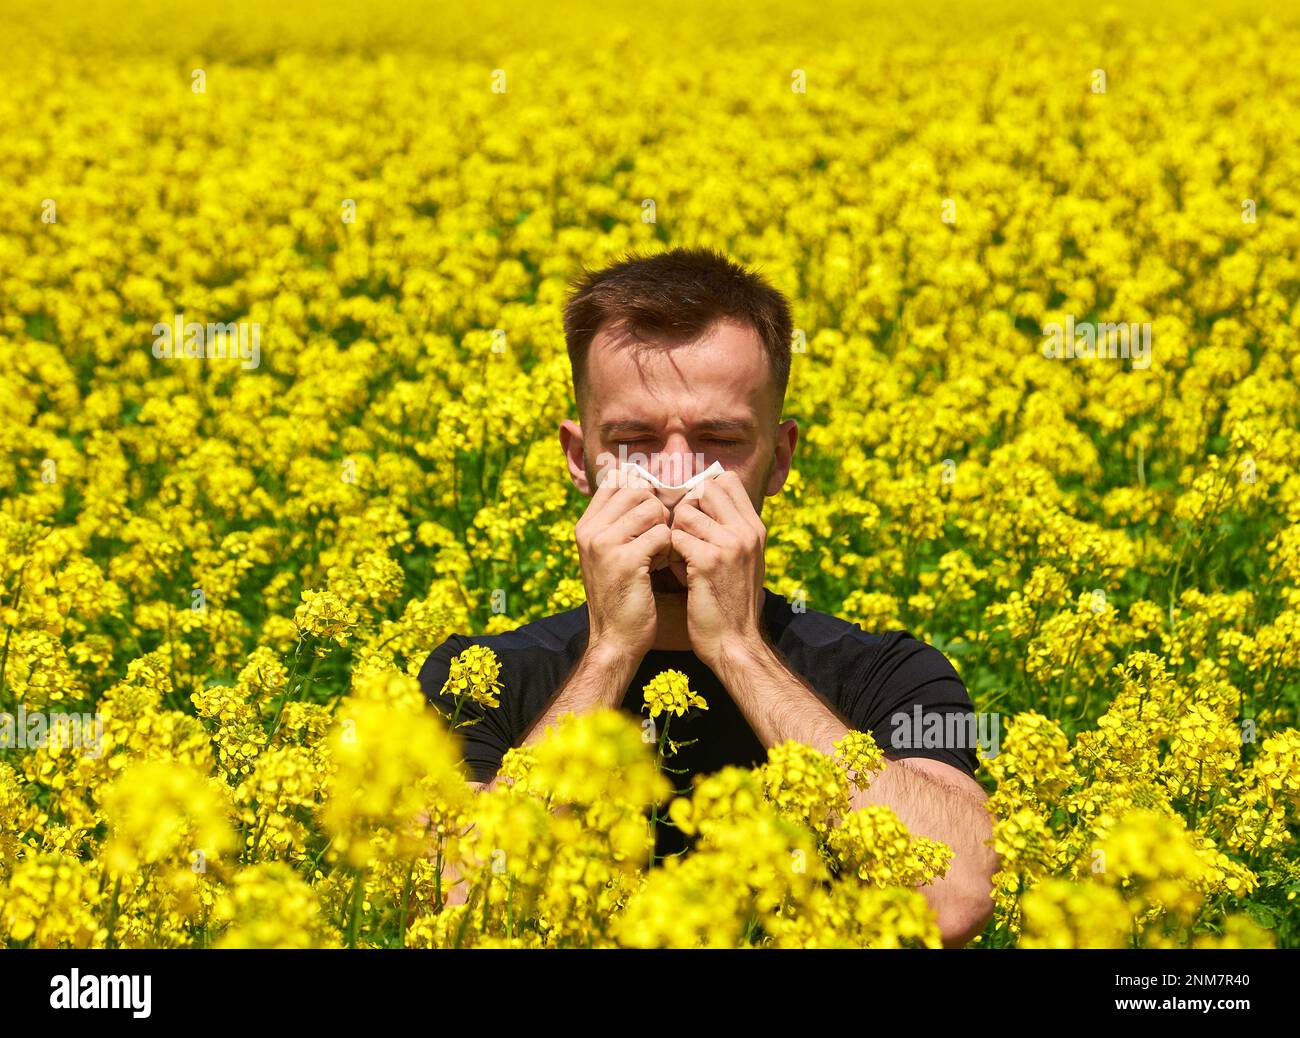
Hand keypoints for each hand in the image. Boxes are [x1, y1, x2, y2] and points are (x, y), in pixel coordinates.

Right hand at [575, 468, 672, 661]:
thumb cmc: (621, 595)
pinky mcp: (626, 560)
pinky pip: (662, 534)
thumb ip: (619, 522)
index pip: (616, 479)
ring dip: (665, 529)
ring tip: (660, 552)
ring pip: (652, 508)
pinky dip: (670, 549)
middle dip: (658, 510)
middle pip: (638, 489)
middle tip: (658, 537)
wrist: (615, 639)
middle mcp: (590, 530)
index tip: (652, 512)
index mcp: (585, 526)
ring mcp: (605, 544)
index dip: (642, 489)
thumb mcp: (609, 554)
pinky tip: (663, 566)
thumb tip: (644, 484)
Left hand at [667, 470, 766, 669]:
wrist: (734, 643)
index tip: (693, 513)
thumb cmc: (731, 603)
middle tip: (683, 534)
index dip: (702, 491)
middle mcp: (746, 531)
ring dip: (675, 532)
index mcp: (755, 528)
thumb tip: (700, 504)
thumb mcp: (743, 561)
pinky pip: (675, 538)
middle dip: (686, 508)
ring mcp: (730, 544)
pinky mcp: (709, 561)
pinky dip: (669, 553)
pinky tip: (675, 571)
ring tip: (679, 556)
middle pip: (705, 489)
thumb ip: (729, 532)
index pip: (726, 481)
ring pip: (685, 512)